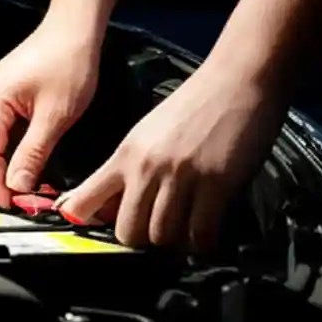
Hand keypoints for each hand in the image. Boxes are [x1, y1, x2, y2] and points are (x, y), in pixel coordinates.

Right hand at [0, 22, 100, 207]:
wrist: (74, 29)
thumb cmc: (68, 60)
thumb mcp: (55, 116)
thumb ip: (33, 155)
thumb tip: (18, 187)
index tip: (17, 206)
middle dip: (2, 180)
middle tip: (27, 201)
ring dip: (8, 168)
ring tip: (33, 186)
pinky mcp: (1, 97)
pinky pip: (1, 133)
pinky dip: (13, 152)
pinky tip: (31, 163)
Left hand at [58, 61, 288, 249]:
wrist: (237, 79)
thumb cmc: (194, 105)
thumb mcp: (146, 133)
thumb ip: (128, 168)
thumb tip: (111, 207)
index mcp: (125, 155)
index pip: (84, 200)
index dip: (85, 221)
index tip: (92, 229)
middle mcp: (146, 168)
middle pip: (128, 232)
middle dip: (142, 241)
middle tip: (158, 234)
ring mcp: (180, 177)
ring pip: (162, 237)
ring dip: (175, 243)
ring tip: (185, 232)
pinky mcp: (215, 185)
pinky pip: (199, 234)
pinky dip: (202, 242)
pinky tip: (207, 233)